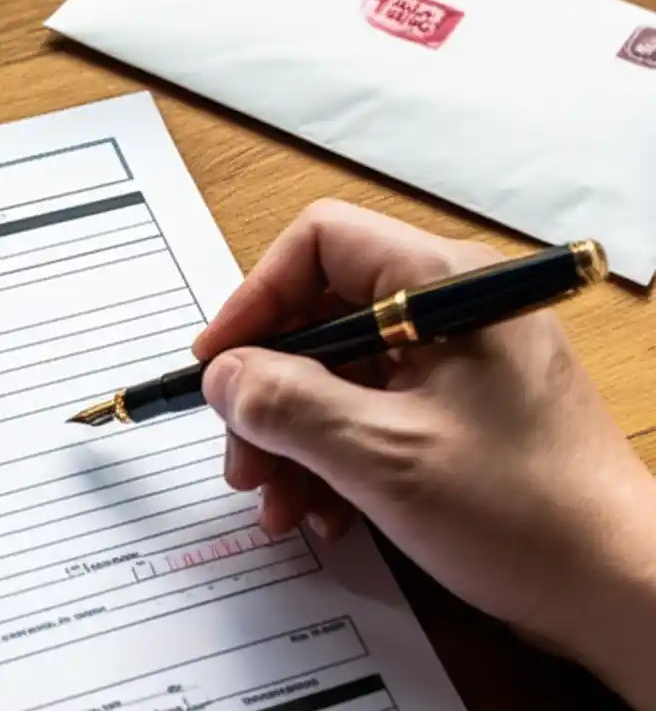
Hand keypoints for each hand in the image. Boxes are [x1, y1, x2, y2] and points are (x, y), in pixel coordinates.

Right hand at [192, 200, 655, 706]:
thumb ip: (289, 406)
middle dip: (269, 391)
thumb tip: (223, 376)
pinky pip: (369, 411)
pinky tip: (322, 512)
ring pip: (338, 372)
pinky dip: (333, 458)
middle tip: (240, 455)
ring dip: (294, 437)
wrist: (616, 589)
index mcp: (445, 287)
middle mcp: (451, 309)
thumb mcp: (383, 456)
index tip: (217, 364)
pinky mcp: (457, 409)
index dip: (255, 298)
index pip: (321, 244)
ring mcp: (456, 360)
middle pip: (321, 316)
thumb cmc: (525, 514)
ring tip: (277, 503)